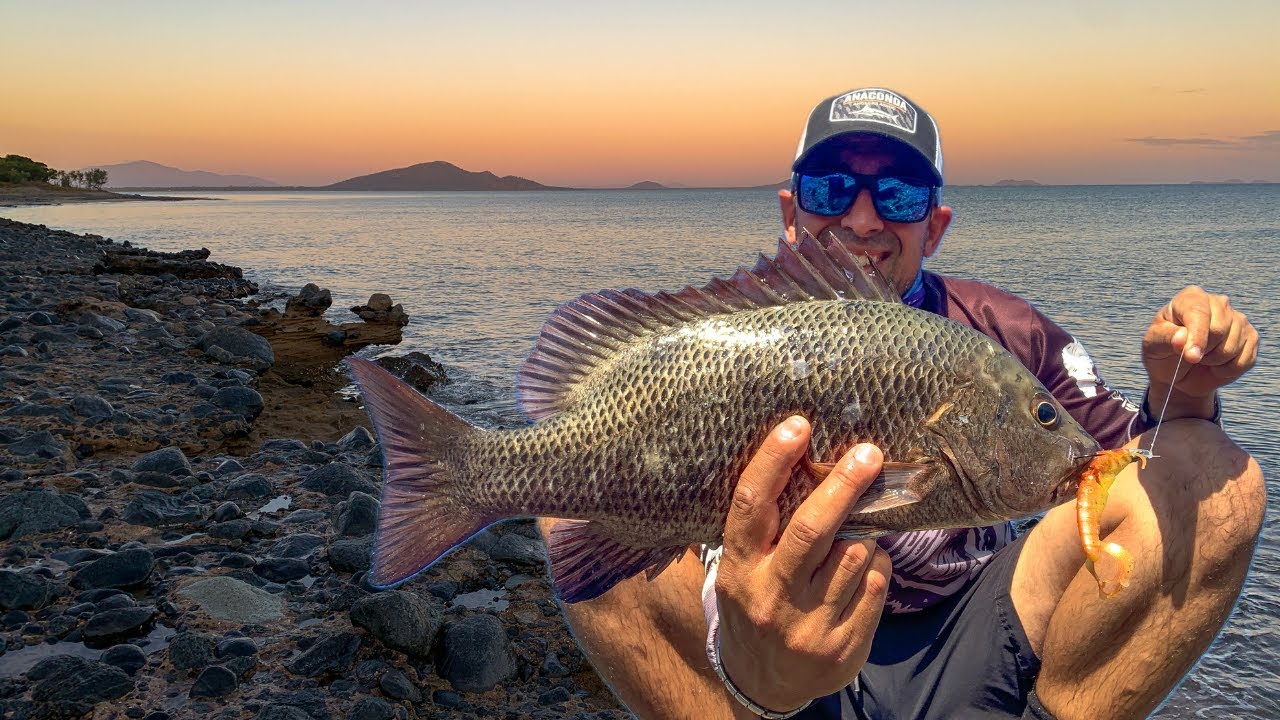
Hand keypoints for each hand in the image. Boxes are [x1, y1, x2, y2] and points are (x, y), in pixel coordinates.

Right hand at [714, 416, 891, 712]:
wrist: (762, 684)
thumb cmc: (755, 604)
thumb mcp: (742, 569)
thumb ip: (765, 528)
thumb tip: (803, 460)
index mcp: (738, 568)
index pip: (751, 506)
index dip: (773, 461)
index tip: (798, 425)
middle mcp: (769, 596)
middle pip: (811, 529)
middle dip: (843, 485)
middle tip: (868, 453)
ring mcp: (808, 625)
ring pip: (854, 555)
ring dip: (864, 536)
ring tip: (857, 535)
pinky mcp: (844, 645)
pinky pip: (877, 585)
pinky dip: (877, 568)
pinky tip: (863, 570)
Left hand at [1142, 286, 1257, 419]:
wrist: (1178, 373)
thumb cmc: (1163, 352)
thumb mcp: (1153, 345)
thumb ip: (1165, 338)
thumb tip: (1182, 338)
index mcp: (1192, 298)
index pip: (1199, 313)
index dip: (1197, 337)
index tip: (1191, 356)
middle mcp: (1219, 303)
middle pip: (1219, 330)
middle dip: (1201, 351)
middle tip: (1189, 354)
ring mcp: (1238, 320)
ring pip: (1232, 348)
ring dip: (1212, 362)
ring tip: (1202, 357)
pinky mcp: (1251, 338)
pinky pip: (1244, 360)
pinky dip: (1227, 370)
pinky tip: (1216, 364)